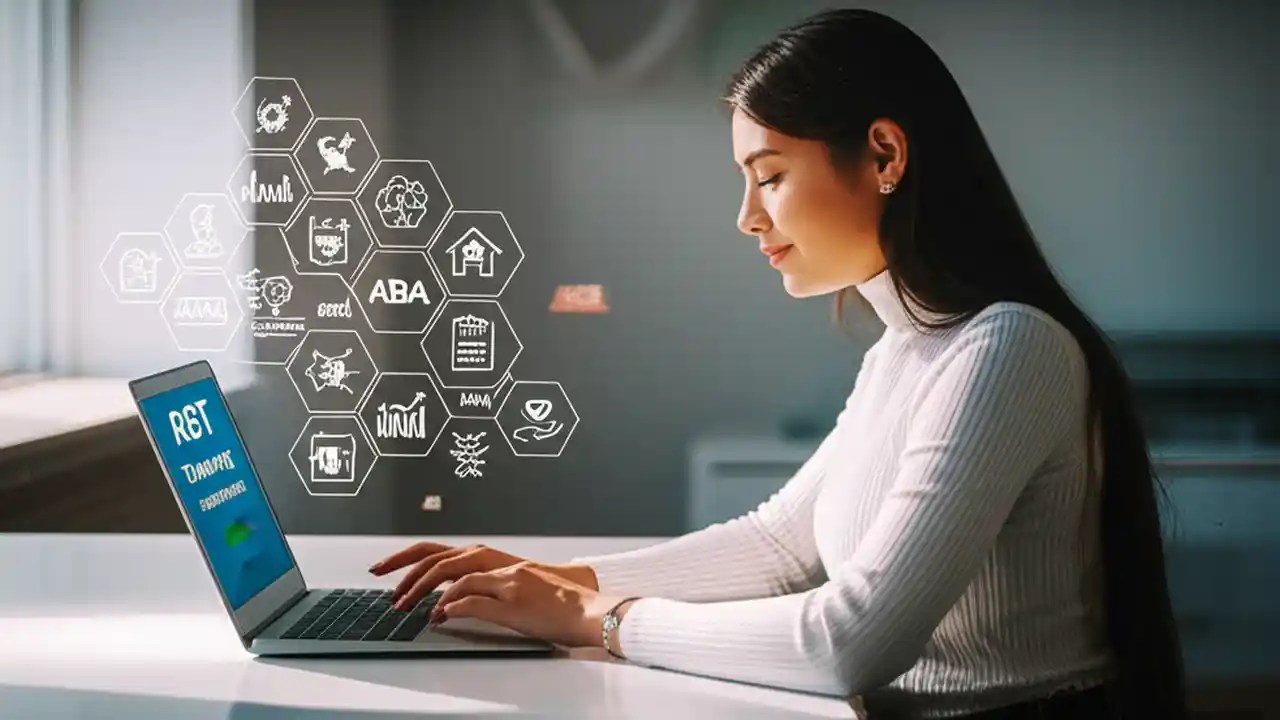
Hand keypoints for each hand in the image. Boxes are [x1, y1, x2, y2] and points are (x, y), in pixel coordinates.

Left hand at [369, 541, 597, 610]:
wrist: (589, 609)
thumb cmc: (556, 603)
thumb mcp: (515, 591)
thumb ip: (484, 591)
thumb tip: (450, 603)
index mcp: (495, 559)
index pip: (443, 551)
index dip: (410, 557)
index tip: (385, 569)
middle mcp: (497, 562)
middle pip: (442, 555)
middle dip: (407, 568)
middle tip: (382, 583)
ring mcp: (506, 579)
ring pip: (453, 572)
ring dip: (424, 588)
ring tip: (405, 606)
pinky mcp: (514, 599)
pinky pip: (474, 597)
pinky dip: (452, 605)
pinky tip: (439, 616)